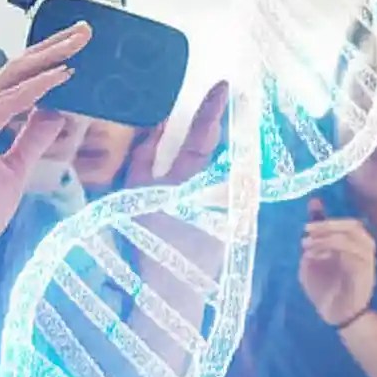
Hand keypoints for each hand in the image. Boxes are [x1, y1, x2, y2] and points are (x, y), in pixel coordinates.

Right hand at [0, 21, 91, 265]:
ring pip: (14, 76)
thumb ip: (31, 141)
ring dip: (49, 57)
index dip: (47, 63)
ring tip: (78, 42)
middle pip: (17, 68)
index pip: (19, 81)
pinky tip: (62, 74)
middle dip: (52, 47)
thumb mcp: (14, 172)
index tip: (77, 52)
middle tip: (84, 31)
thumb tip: (55, 115)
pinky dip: (37, 87)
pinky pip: (9, 102)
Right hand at [126, 80, 229, 276]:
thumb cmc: (146, 243)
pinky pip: (240, 190)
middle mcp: (216, 194)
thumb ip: (145, 156)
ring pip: (239, 170)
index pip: (201, 139)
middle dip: (232, 123)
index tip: (223, 85)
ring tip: (240, 125)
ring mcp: (234, 210)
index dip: (210, 111)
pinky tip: (239, 164)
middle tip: (237, 96)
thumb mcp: (135, 194)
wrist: (170, 291)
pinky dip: (238, 175)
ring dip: (238, 150)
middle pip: (230, 150)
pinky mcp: (241, 223)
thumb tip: (158, 123)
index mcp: (186, 184)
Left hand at [299, 200, 376, 325]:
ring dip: (327, 238)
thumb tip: (313, 205)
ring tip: (306, 244)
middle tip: (307, 229)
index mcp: (354, 245)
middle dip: (328, 224)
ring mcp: (367, 261)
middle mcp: (364, 249)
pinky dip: (332, 251)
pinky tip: (315, 256)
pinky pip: (353, 255)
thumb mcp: (312, 259)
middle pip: (353, 226)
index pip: (347, 223)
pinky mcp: (365, 273)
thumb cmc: (325, 288)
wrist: (337, 316)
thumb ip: (314, 235)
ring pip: (353, 238)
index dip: (328, 218)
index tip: (308, 218)